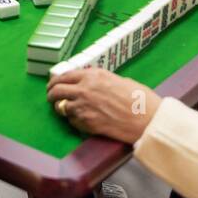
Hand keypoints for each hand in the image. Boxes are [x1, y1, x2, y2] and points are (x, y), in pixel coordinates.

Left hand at [45, 68, 161, 144]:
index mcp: (93, 75)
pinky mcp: (85, 123)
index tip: (53, 84)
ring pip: (61, 107)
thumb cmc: (139, 98)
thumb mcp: (118, 80)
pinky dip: (74, 120)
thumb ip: (100, 81)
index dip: (56, 81)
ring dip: (62, 108)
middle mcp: (85, 88)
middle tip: (50, 97)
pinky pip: (72, 121)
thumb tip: (89, 84)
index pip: (65, 75)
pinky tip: (83, 120)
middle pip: (56, 90)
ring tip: (66, 110)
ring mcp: (83, 106)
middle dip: (51, 94)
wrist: (147, 119)